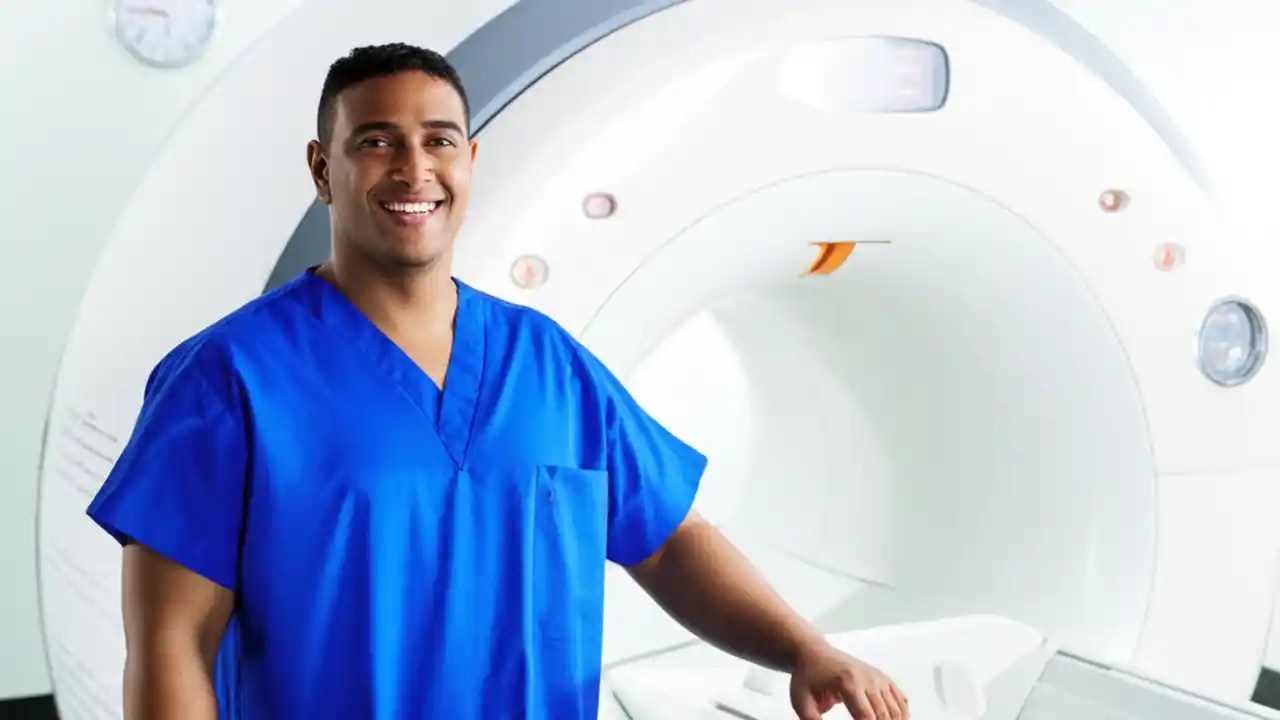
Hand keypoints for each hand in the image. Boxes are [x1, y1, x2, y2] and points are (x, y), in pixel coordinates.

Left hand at [789, 641, 908, 719]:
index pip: (866, 717)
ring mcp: (878, 677)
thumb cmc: (806, 678)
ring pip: (896, 710)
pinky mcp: (883, 678)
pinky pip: (901, 700)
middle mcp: (868, 678)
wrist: (814, 654)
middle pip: (884, 716)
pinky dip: (902, 716)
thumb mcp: (802, 702)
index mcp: (848, 682)